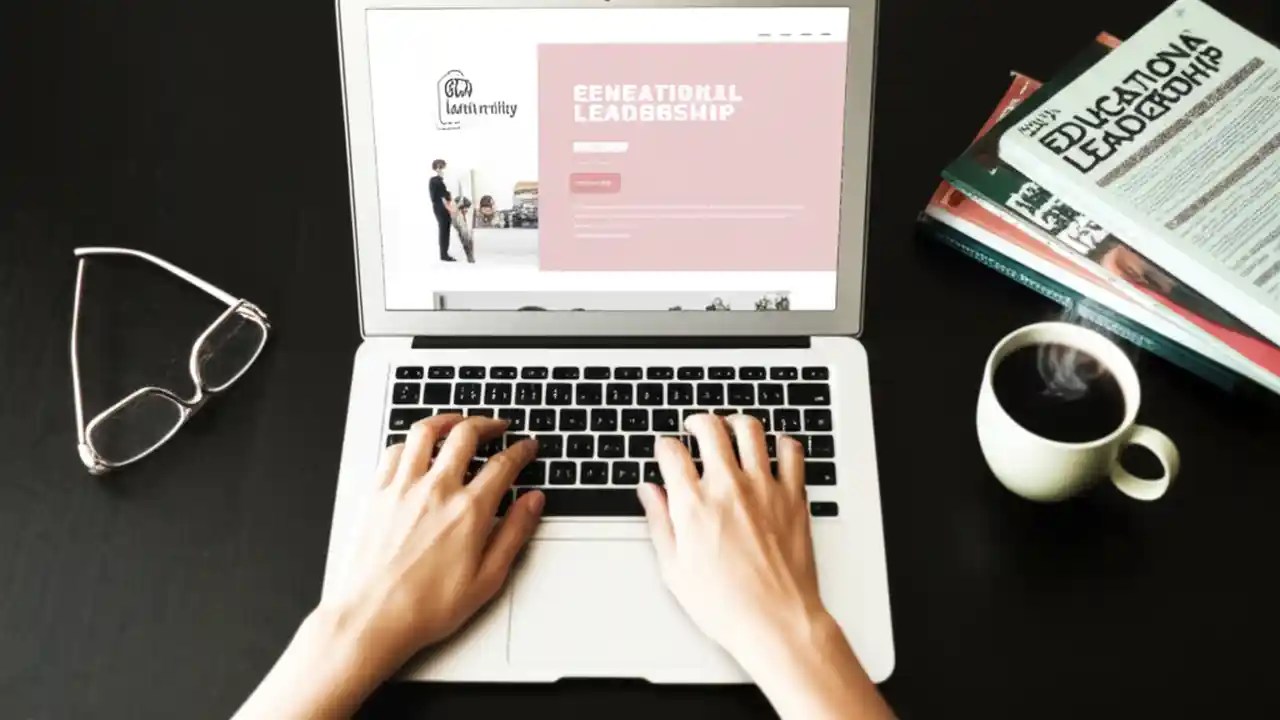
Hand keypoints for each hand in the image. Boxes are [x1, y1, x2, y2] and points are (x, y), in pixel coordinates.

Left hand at [235, 414, 543, 719]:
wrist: (372, 618)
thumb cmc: (425, 607)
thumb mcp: (487, 579)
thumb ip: (514, 533)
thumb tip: (533, 502)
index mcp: (469, 511)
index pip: (503, 464)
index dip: (521, 450)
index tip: (527, 446)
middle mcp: (436, 490)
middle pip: (466, 435)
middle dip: (487, 423)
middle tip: (497, 426)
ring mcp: (402, 488)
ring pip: (426, 432)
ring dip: (447, 420)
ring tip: (458, 422)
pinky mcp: (376, 494)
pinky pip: (395, 450)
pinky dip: (412, 441)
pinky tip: (418, 446)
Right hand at [637, 414, 820, 662]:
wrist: (776, 620)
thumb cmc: (727, 604)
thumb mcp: (674, 569)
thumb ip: (659, 522)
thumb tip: (649, 493)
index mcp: (694, 505)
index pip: (671, 452)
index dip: (664, 445)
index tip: (665, 449)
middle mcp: (728, 488)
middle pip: (710, 428)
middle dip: (697, 422)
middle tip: (695, 426)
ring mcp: (764, 488)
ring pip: (750, 429)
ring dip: (735, 422)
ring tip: (731, 427)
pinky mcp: (793, 496)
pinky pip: (792, 452)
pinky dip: (782, 443)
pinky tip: (775, 448)